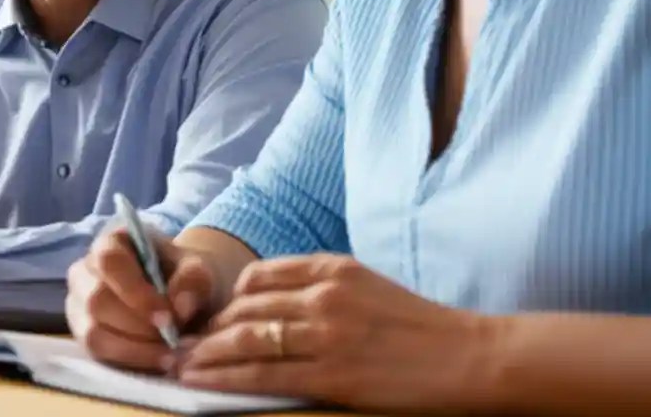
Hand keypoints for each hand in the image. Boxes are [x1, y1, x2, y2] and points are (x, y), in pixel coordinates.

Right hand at [66, 227, 219, 371]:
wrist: (180, 297)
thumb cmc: (183, 277)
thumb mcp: (198, 270)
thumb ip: (193, 279)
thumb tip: (180, 305)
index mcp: (111, 243)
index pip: (109, 262)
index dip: (135, 292)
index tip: (167, 318)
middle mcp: (85, 270)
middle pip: (97, 300)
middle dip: (137, 326)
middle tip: (173, 339)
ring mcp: (79, 303)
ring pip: (92, 331)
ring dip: (134, 348)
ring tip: (169, 355)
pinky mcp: (82, 333)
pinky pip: (96, 352)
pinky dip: (128, 360)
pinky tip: (157, 361)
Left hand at [176, 254, 493, 412]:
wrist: (471, 357)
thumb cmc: (420, 327)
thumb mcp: (367, 287)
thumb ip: (320, 289)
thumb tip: (268, 309)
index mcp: (332, 267)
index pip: (258, 277)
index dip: (226, 301)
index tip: (209, 319)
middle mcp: (324, 294)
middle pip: (246, 308)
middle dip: (207, 330)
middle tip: (179, 345)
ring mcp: (328, 333)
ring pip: (247, 339)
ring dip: (206, 354)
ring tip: (180, 366)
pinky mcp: (334, 373)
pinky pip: (265, 373)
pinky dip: (226, 377)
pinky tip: (203, 383)